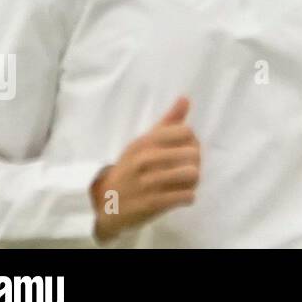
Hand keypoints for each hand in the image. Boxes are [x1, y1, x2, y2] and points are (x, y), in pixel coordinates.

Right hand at [90, 97, 199, 241]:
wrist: (105, 202)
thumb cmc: (131, 168)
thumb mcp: (144, 142)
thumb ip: (168, 122)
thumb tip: (186, 98)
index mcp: (145, 141)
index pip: (185, 131)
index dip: (192, 140)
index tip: (186, 148)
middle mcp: (145, 159)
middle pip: (193, 153)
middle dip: (196, 161)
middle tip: (188, 168)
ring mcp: (147, 182)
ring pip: (192, 174)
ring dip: (194, 180)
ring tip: (186, 182)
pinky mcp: (151, 204)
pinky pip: (186, 196)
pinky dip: (188, 196)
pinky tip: (181, 195)